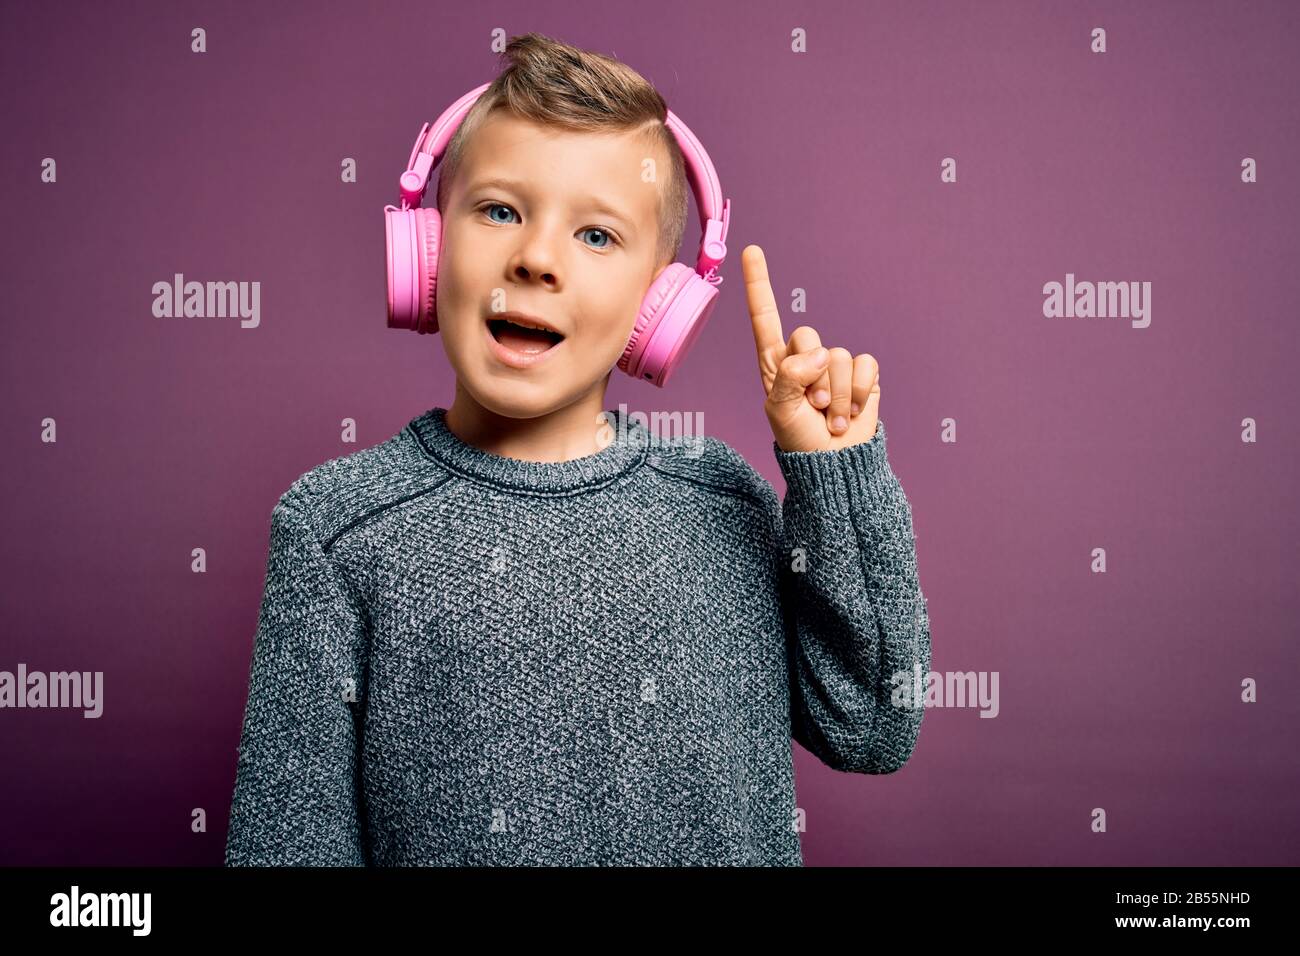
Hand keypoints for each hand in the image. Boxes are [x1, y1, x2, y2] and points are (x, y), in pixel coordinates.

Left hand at [741, 244, 880, 452]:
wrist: (835, 464)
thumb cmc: (801, 440)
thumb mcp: (780, 410)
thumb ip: (789, 376)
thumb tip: (819, 353)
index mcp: (776, 363)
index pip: (766, 318)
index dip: (759, 284)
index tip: (750, 250)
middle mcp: (805, 357)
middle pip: (807, 336)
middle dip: (811, 376)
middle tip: (812, 407)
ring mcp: (835, 364)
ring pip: (837, 356)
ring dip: (835, 395)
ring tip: (830, 418)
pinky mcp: (863, 373)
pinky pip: (865, 365)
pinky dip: (858, 392)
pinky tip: (852, 412)